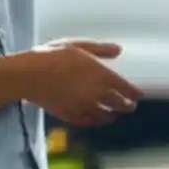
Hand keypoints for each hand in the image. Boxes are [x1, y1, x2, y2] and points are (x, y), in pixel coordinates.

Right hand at [26, 39, 143, 126]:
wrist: (29, 75)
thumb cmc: (53, 56)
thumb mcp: (78, 46)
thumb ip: (100, 50)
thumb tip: (119, 49)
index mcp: (101, 75)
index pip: (125, 88)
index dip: (134, 93)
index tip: (139, 95)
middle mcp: (96, 94)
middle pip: (118, 104)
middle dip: (127, 105)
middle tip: (131, 106)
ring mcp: (83, 107)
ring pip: (104, 116)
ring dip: (112, 115)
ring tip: (114, 115)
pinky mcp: (69, 115)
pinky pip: (87, 122)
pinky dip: (94, 121)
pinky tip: (95, 120)